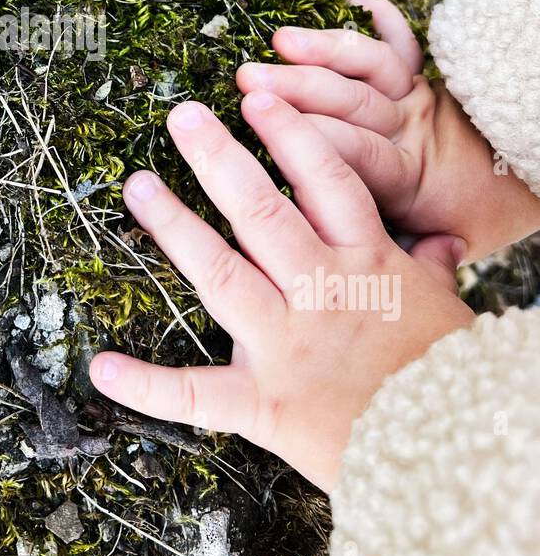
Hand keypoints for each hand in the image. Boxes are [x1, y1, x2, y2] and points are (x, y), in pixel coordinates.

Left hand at [89, 94, 472, 491]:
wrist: (453, 456)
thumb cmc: (451, 380)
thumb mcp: (446, 310)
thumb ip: (428, 268)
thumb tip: (440, 240)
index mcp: (367, 263)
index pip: (326, 181)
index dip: (290, 135)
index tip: (256, 98)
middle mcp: (319, 293)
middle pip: (262, 211)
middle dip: (218, 158)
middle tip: (182, 116)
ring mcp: (285, 346)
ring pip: (219, 273)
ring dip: (173, 227)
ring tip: (136, 185)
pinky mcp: (262, 405)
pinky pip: (195, 393)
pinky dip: (145, 385)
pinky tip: (101, 368)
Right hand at [236, 0, 539, 262]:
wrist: (520, 188)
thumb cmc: (462, 225)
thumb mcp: (424, 257)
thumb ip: (374, 254)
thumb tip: (318, 268)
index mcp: (407, 183)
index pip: (355, 155)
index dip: (310, 138)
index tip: (260, 126)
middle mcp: (410, 132)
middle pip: (354, 104)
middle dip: (298, 89)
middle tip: (248, 80)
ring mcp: (417, 100)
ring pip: (371, 68)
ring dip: (324, 50)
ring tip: (281, 41)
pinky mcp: (422, 80)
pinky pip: (405, 45)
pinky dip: (385, 18)